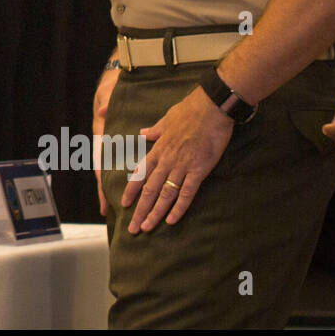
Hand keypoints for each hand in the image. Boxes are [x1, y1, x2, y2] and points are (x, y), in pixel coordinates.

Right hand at [93, 65, 120, 216]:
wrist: (114, 79)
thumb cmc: (110, 87)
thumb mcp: (107, 93)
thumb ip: (106, 103)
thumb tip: (104, 112)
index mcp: (102, 134)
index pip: (100, 161)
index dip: (101, 180)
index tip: (102, 196)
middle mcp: (107, 143)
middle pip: (105, 171)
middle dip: (107, 192)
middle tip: (109, 213)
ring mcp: (114, 144)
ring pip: (115, 169)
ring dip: (117, 187)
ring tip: (123, 207)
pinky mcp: (123, 142)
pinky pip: (128, 160)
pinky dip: (130, 175)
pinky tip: (136, 187)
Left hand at [122, 87, 232, 232]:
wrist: (211, 107)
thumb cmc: (189, 110)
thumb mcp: (166, 119)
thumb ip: (154, 131)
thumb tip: (142, 133)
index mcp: (158, 149)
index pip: (140, 174)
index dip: (131, 191)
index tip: (124, 204)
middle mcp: (166, 161)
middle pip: (149, 190)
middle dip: (140, 210)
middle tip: (133, 228)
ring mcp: (182, 166)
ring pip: (164, 195)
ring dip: (155, 213)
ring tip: (147, 228)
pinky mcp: (199, 170)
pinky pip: (187, 193)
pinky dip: (178, 208)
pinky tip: (171, 220)